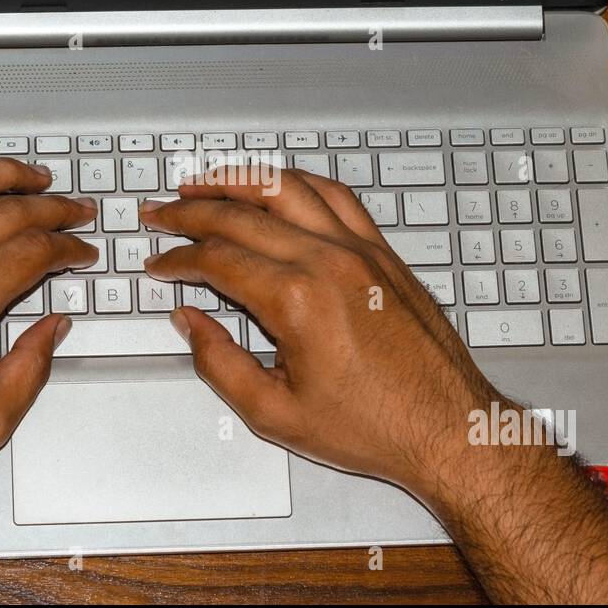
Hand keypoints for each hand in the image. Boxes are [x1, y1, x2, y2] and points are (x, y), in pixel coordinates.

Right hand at [141, 167, 493, 495]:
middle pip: (242, 214)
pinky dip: (297, 183)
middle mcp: (329, 263)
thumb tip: (190, 322)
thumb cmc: (374, 426)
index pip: (217, 259)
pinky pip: (335, 196)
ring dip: (238, 180)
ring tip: (203, 183)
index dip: (177, 260)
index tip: (160, 265)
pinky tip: (276, 185)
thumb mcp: (276, 413)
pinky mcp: (383, 252)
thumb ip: (220, 364)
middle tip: (161, 213)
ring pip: (288, 188)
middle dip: (190, 211)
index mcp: (298, 302)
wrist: (446, 427)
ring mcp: (360, 251)